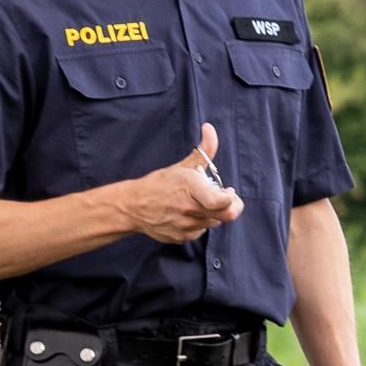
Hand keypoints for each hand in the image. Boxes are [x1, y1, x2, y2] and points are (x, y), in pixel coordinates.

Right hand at [116, 124, 243, 241]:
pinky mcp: (182, 238)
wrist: (134, 206)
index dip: (232, 198)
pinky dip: (200, 222)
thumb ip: (204, 150)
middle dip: (231, 206)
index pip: (223, 203)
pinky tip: (189, 212)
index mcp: (192, 190)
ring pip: (214, 223)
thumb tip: (209, 128)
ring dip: (213, 213)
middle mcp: (190, 210)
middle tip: (223, 197)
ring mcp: (186, 227)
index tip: (227, 190)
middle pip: (226, 216)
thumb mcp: (182, 166)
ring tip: (200, 202)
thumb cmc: (159, 184)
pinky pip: (201, 231)